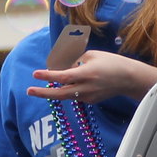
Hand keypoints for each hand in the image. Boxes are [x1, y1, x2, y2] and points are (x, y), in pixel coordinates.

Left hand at [30, 50, 156, 104]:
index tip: (35, 74)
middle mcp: (86, 88)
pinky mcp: (90, 101)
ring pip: (66, 94)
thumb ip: (74, 61)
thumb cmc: (110, 63)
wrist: (128, 79)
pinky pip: (75, 94)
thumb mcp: (91, 55)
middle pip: (60, 94)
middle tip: (28, 91)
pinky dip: (70, 88)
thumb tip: (59, 67)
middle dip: (43, 93)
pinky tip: (76, 81)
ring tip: (46, 83)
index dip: (48, 75)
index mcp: (86, 73)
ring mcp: (88, 97)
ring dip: (55, 89)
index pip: (63, 76)